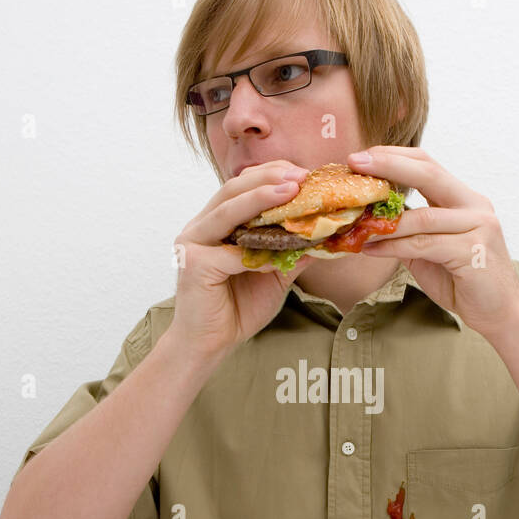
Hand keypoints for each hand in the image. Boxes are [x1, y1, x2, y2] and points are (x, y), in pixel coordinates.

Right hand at [168, 161, 315, 360]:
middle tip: (302, 175)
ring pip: (228, 210)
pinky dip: (257, 249)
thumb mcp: (274, 274)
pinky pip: (231, 252)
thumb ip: (292, 252)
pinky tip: (279, 249)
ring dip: (261, 197)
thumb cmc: (238, 308)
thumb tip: (326, 234)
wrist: (210, 345)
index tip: (305, 173)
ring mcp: (193, 243)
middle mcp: (201, 227)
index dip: (272, 175)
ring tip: (291, 189)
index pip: (243, 187)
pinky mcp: (194, 264)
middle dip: (269, 178)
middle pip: (233, 189)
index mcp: (217, 223)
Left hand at [348, 146, 518, 339]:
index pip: (429, 165)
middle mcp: (475, 206)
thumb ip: (408, 232)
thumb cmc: (464, 282)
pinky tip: (371, 250)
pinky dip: (394, 247)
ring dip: (385, 222)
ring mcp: (479, 227)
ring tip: (356, 227)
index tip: (361, 156)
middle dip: (389, 165)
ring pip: (423, 217)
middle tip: (356, 163)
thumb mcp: (430, 251)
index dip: (394, 157)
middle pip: (429, 174)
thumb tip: (368, 220)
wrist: (499, 313)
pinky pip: (424, 245)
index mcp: (465, 200)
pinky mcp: (473, 252)